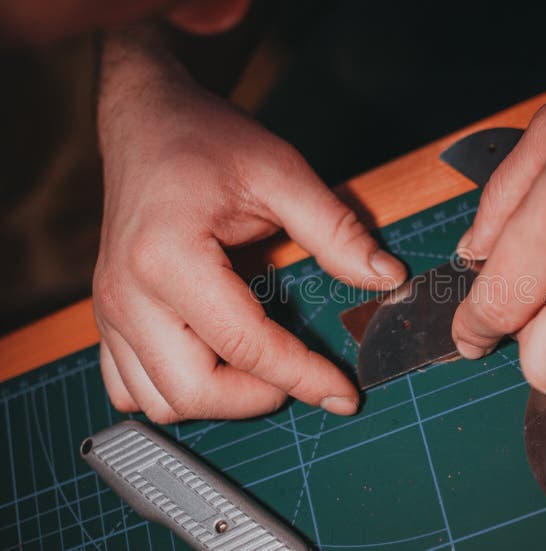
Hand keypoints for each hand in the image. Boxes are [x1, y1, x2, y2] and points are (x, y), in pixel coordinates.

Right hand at [94, 33, 405, 422]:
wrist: (146, 121)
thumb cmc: (208, 139)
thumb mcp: (281, 173)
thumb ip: (336, 230)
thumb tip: (387, 278)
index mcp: (168, 258)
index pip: (246, 346)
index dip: (303, 376)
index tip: (344, 393)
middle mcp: (128, 294)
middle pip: (193, 392)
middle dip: (258, 398)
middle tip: (303, 376)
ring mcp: (111, 310)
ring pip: (158, 402)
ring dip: (218, 401)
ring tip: (264, 372)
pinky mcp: (109, 316)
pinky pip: (128, 388)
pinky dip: (172, 394)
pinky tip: (209, 366)